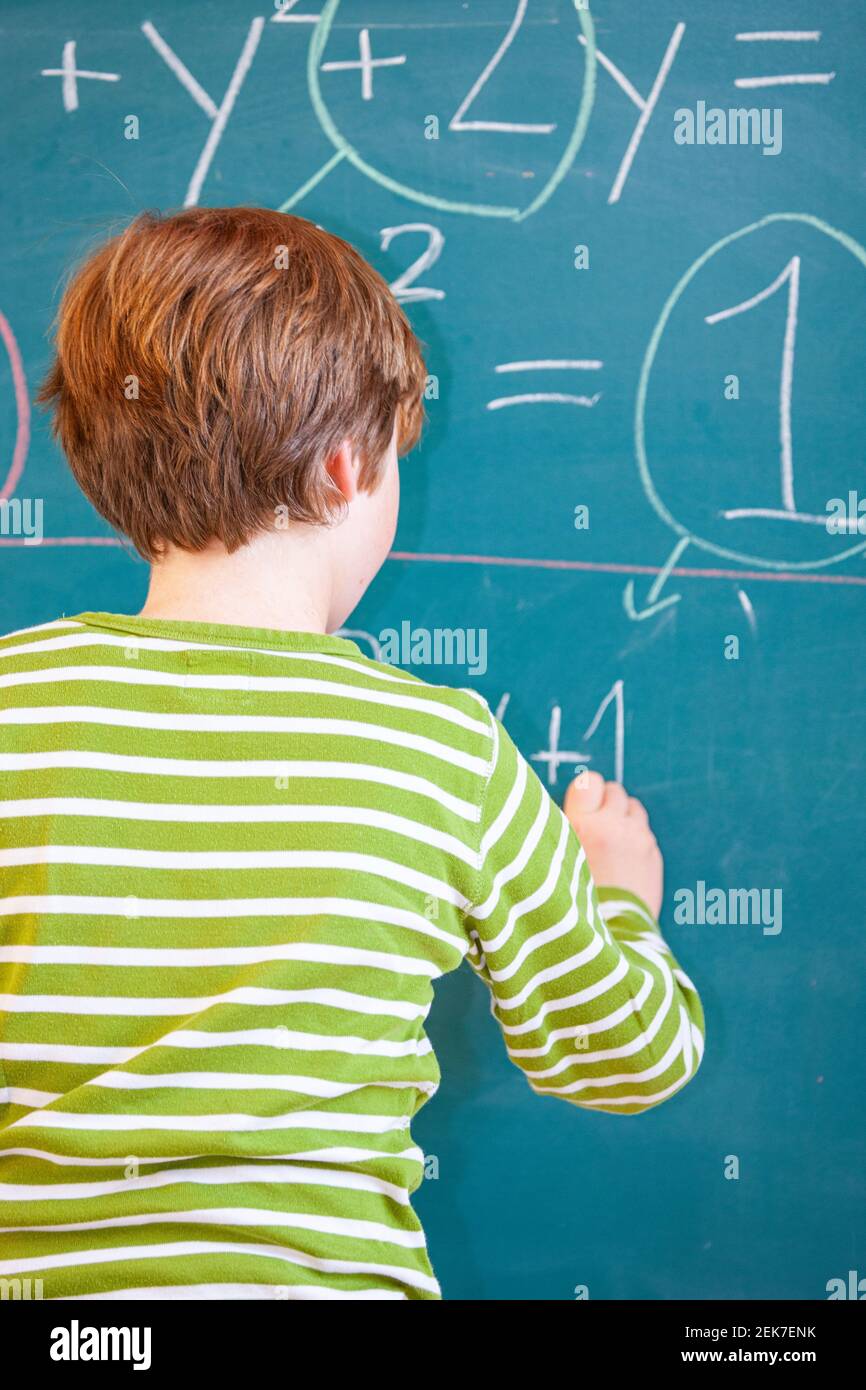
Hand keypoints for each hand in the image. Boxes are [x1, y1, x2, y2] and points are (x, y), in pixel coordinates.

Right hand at [563, 770, 662, 919]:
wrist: (611, 937)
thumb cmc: (573, 901)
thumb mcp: (555, 861)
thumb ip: (560, 830)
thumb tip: (570, 809)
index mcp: (584, 825)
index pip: (589, 782)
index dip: (584, 794)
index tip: (580, 808)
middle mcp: (615, 826)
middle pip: (614, 791)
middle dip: (604, 803)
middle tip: (594, 826)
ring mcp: (639, 839)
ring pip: (633, 808)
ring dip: (622, 817)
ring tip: (610, 842)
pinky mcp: (654, 854)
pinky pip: (644, 831)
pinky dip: (635, 838)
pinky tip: (623, 860)